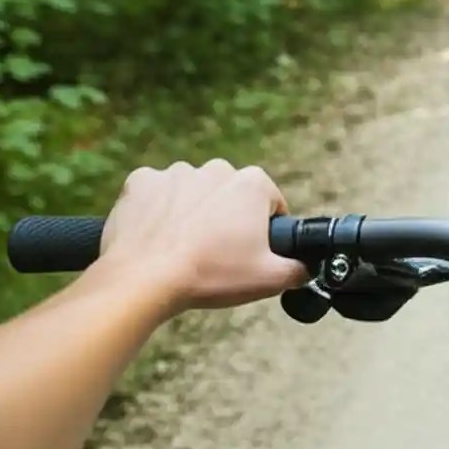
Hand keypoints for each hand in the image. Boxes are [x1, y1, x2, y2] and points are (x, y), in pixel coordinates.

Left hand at [99, 160, 307, 312]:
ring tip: (183, 249)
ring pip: (193, 193)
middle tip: (217, 254)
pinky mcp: (141, 182)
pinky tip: (157, 237)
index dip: (264, 231)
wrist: (143, 280)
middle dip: (227, 218)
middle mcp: (216, 168)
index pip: (270, 204)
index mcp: (252, 183)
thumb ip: (299, 268)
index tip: (250, 253)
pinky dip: (157, 211)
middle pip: (230, 195)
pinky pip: (156, 194)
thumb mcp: (270, 279)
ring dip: (192, 213)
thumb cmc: (210, 275)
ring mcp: (175, 173)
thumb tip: (308, 266)